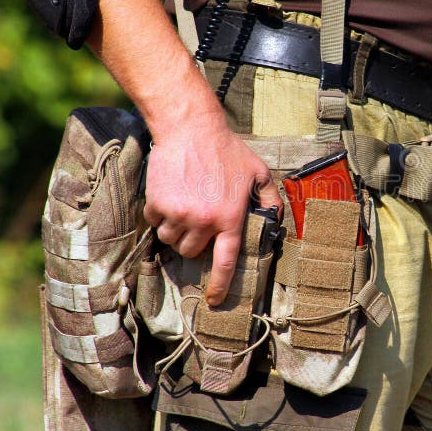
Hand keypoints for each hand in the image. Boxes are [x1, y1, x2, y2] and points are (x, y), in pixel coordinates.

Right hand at [143, 117, 281, 305]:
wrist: (191, 129)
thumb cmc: (227, 150)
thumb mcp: (258, 172)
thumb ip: (271, 197)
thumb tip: (276, 218)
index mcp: (230, 217)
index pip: (226, 261)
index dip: (220, 285)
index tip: (215, 300)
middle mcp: (204, 221)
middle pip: (193, 252)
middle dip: (195, 242)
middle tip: (199, 220)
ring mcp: (178, 214)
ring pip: (171, 240)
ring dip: (176, 230)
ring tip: (185, 205)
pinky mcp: (158, 205)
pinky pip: (155, 223)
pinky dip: (160, 215)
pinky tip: (171, 195)